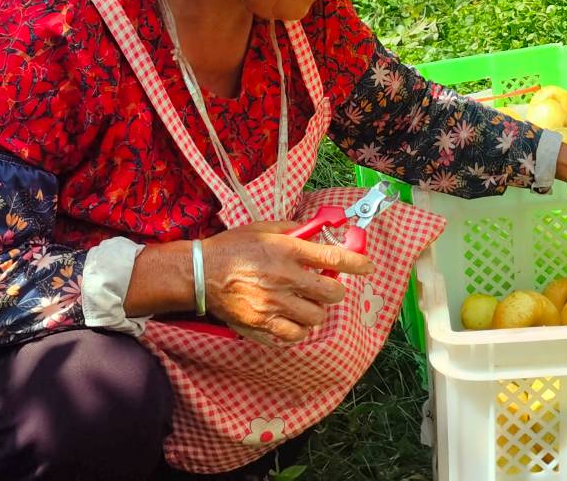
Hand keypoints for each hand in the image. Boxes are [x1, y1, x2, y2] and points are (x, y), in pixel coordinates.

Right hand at [200, 221, 373, 343]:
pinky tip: (293, 319)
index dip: (357, 263)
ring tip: (307, 303)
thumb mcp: (265, 229)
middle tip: (327, 286)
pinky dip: (298, 330)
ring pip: (316, 317)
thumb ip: (295, 231)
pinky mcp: (261, 325)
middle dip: (336, 290)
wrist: (199, 273)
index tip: (367, 266)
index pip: (334, 258)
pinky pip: (293, 336)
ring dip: (317, 311)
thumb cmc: (232, 247)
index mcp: (288, 251)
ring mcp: (273, 305)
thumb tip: (319, 232)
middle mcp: (285, 279)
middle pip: (332, 293)